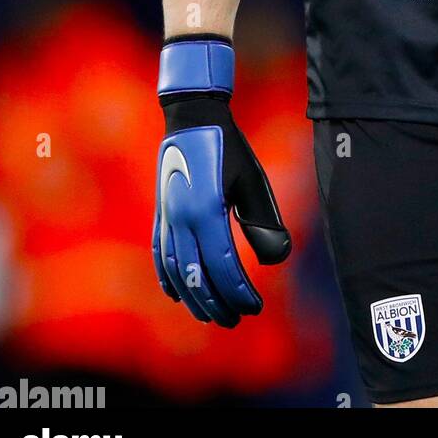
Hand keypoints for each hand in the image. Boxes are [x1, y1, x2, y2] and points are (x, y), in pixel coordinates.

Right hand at [152, 37, 290, 326]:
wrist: (192, 118)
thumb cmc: (229, 149)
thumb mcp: (253, 182)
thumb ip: (263, 222)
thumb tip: (277, 258)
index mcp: (206, 211)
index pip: (222, 266)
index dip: (238, 292)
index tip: (254, 307)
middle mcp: (181, 219)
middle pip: (197, 276)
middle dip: (217, 303)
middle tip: (237, 318)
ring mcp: (167, 218)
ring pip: (176, 271)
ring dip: (193, 297)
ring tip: (212, 315)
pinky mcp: (161, 215)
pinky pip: (160, 255)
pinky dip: (167, 278)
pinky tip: (176, 295)